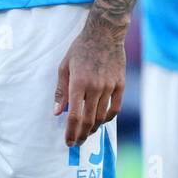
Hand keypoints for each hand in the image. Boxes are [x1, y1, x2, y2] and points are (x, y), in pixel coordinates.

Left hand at [54, 19, 124, 147]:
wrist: (104, 34)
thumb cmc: (81, 49)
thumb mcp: (64, 66)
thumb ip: (61, 91)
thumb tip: (57, 112)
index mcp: (78, 83)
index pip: (74, 116)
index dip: (70, 132)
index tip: (68, 141)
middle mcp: (94, 87)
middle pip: (88, 120)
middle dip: (80, 135)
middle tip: (76, 143)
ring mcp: (109, 86)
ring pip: (102, 117)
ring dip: (93, 129)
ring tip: (86, 133)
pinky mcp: (120, 84)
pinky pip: (115, 108)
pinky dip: (108, 118)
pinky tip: (101, 121)